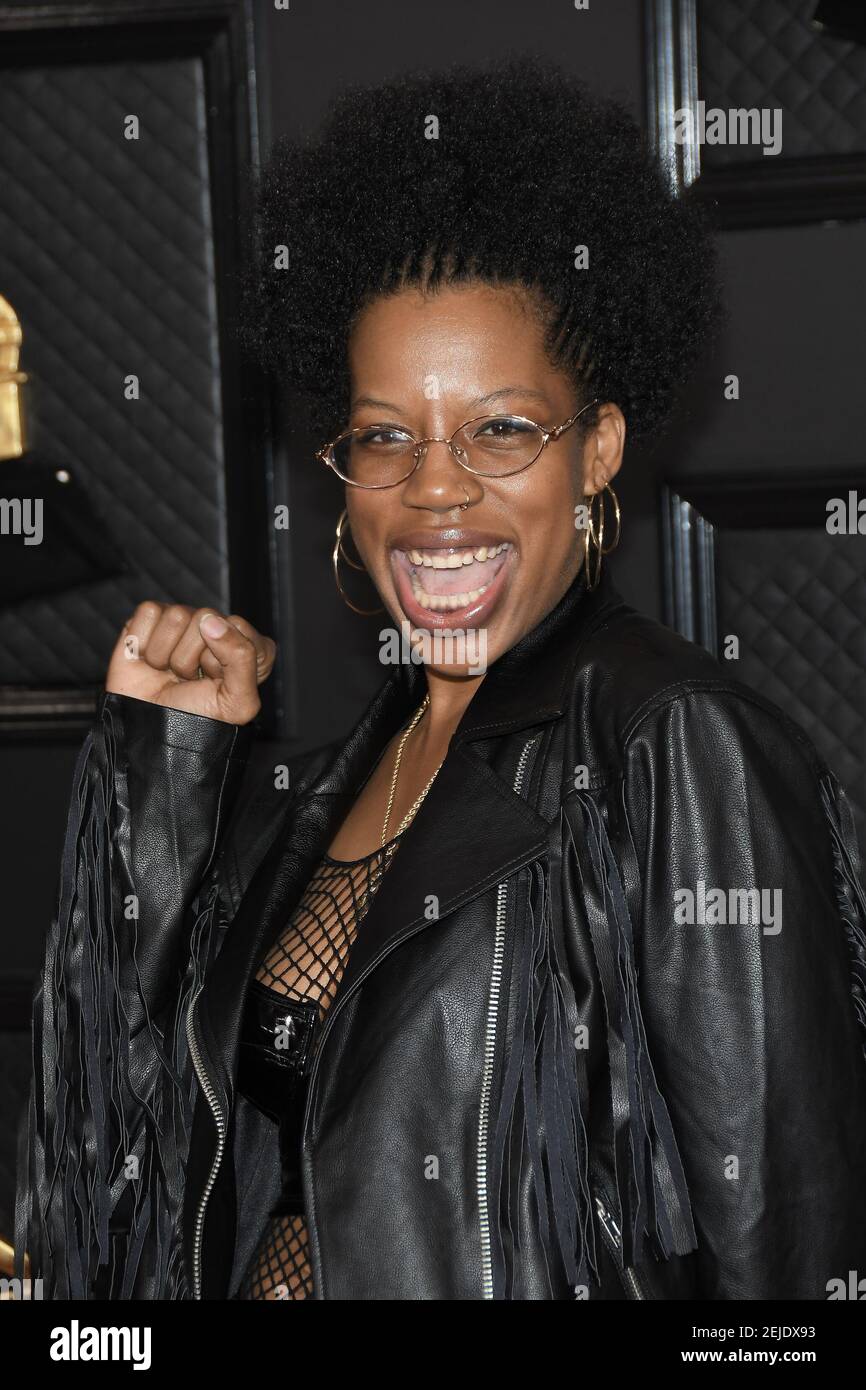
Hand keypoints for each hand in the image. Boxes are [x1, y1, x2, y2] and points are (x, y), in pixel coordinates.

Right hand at [105, 602, 276, 724]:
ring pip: (176, 616)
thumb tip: (212, 621)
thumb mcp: (237, 702)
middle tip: (189, 679)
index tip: (216, 680)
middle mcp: (216, 628)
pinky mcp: (151, 619)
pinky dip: (144, 643)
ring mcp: (183, 622)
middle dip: (192, 658)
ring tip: (170, 672)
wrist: (152, 731)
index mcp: (247, 645)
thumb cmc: (198, 718)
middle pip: (205, 617)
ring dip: (167, 655)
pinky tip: (150, 660)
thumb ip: (241, 658)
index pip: (237, 626)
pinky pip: (149, 613)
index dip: (224, 658)